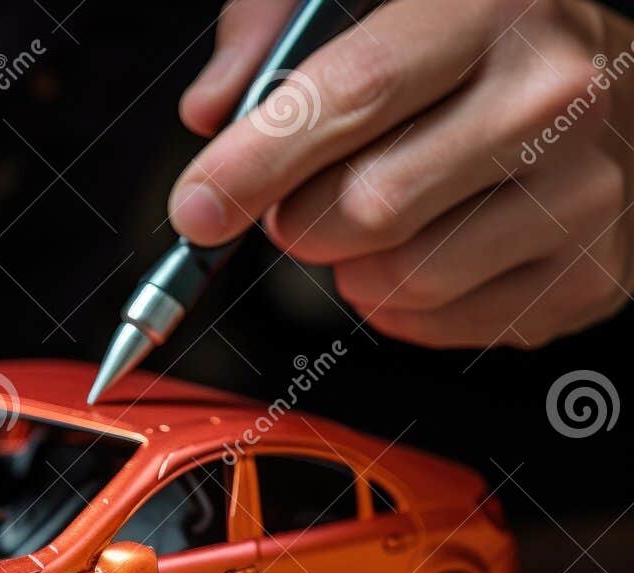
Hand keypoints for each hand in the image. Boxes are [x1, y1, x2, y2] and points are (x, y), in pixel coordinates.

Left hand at [174, 0, 633, 348]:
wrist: (626, 91)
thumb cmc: (484, 48)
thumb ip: (274, 30)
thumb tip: (210, 112)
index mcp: (490, 7)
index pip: (353, 96)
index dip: (256, 162)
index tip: (198, 205)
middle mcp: (553, 93)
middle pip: (363, 207)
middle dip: (298, 219)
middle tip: (306, 195)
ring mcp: (584, 189)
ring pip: (395, 278)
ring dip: (349, 265)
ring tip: (383, 212)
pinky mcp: (588, 273)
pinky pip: (435, 322)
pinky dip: (400, 302)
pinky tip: (433, 243)